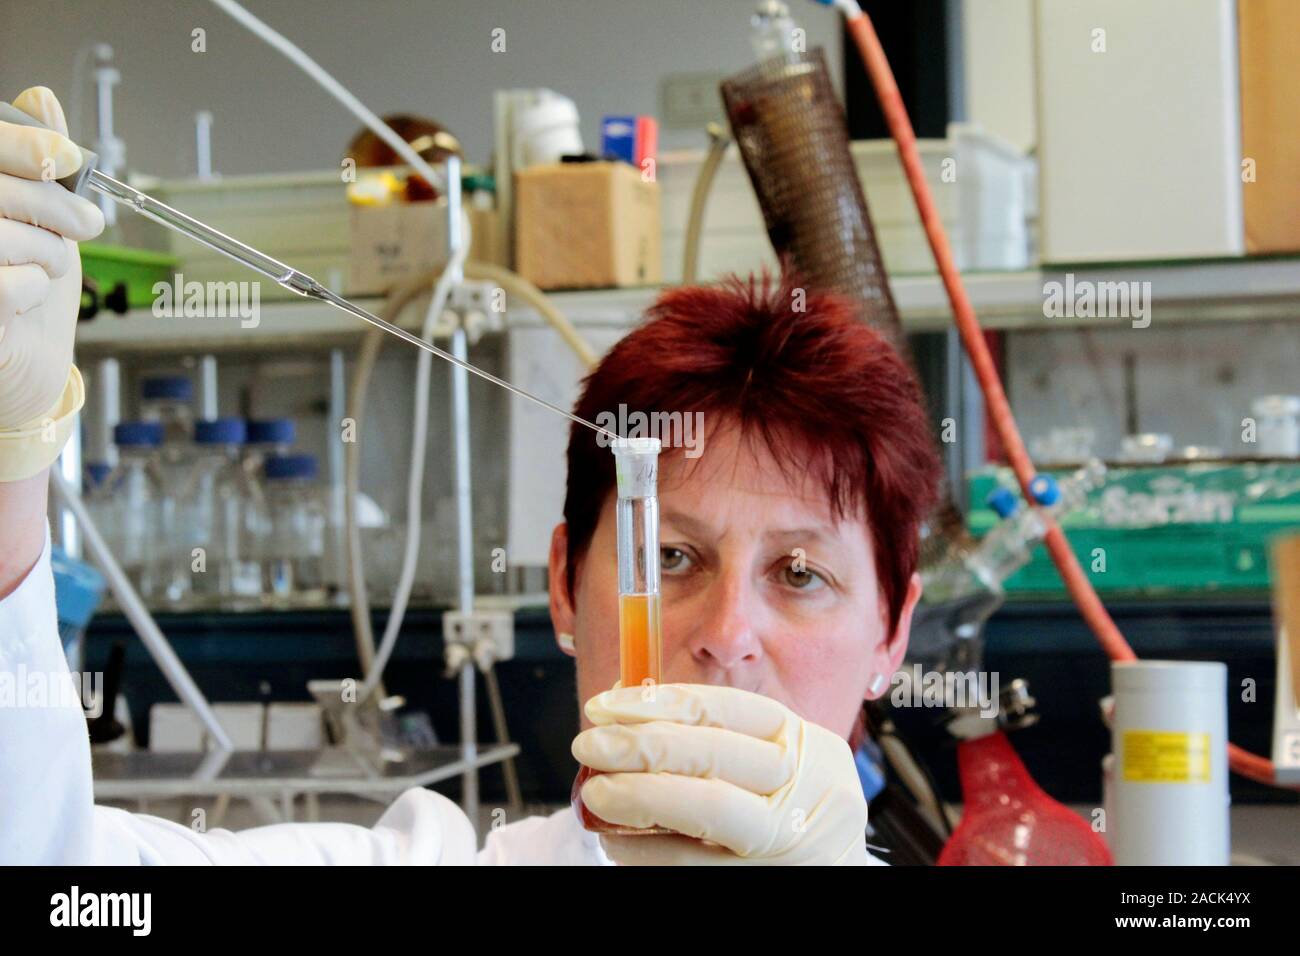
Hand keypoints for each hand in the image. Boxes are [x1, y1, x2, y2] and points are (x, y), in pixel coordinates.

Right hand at [0, 87, 102, 428]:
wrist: (27, 361)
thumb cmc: (27, 284)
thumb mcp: (40, 216)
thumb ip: (34, 160)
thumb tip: (41, 98)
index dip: (25, 145)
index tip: (68, 158)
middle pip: (1, 191)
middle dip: (56, 205)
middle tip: (88, 225)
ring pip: (0, 234)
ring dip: (47, 251)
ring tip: (51, 266)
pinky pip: (3, 286)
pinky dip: (31, 291)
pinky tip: (25, 299)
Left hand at [573, 683, 869, 864]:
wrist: (832, 874)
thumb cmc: (792, 814)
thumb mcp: (779, 767)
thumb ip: (720, 743)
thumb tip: (625, 721)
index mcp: (806, 744)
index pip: (726, 708)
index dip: (660, 703)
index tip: (606, 705)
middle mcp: (807, 788)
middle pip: (715, 754)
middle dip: (641, 745)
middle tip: (588, 744)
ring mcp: (791, 840)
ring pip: (708, 807)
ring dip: (639, 795)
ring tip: (595, 792)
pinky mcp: (765, 882)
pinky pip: (694, 863)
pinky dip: (647, 848)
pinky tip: (615, 840)